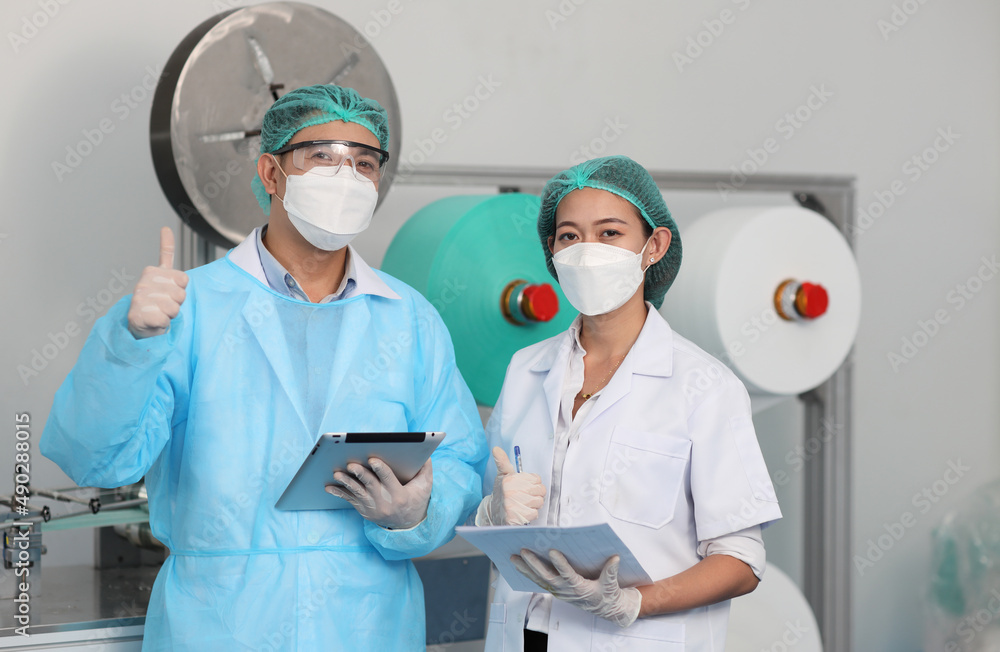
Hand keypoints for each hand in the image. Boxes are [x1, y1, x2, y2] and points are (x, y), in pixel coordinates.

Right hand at [127, 227, 188, 338]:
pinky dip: (164, 323)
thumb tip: (165, 228)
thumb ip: (166, 253)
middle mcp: (143, 284)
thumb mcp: (164, 274)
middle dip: (177, 302)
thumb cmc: (156, 299)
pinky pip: (166, 319)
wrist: (142, 323)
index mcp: (151, 271)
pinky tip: (155, 321)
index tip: (169, 291)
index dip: (181, 289)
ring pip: (174, 308)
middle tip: (164, 305)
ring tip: (159, 312)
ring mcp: (140, 300)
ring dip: (171, 314)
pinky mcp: (140, 316)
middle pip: (181, 294)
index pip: (184, 280)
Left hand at [325, 457, 431, 528]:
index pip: (389, 480)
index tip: (372, 459)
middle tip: (350, 464)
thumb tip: (425, 453)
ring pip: (357, 493)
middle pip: (370, 486)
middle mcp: (384, 503)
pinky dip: (339, 492)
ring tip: (337, 473)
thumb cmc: (417, 499)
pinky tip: (328, 487)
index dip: (381, 469)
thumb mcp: (425, 486)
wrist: (408, 524)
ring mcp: (372, 508)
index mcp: (399, 495)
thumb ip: (425, 469)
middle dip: (360, 474)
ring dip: (346, 483)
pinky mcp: (364, 510)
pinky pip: (350, 500)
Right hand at [477, 447, 545, 525]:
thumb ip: (503, 462)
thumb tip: (496, 449)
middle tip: (526, 496)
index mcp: (509, 480)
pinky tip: (522, 512)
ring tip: (523, 504)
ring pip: (539, 502)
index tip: (526, 486)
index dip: (534, 483)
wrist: (493, 513)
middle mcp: (511, 492)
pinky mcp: (516, 518)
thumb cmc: (501, 492)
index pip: (537, 479)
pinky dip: (530, 514)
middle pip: (541, 490)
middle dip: (536, 494)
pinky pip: (534, 514)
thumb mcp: (502, 476)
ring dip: (534, 504)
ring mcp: (513, 506)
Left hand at [511, 549, 641, 627]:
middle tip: (523, 551)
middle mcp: (566, 590)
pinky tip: (518, 564)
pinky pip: (539, 581)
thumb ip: (611, 572)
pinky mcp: (555, 590)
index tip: (552, 551)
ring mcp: (558, 591)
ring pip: (539, 579)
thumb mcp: (611, 584)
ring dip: (525, 569)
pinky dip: (527, 573)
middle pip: (546, 577)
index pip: (567, 575)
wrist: (605, 608)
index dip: (560, 564)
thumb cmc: (607, 594)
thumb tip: (615, 558)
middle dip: (533, 564)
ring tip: (513, 557)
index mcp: (579, 588)